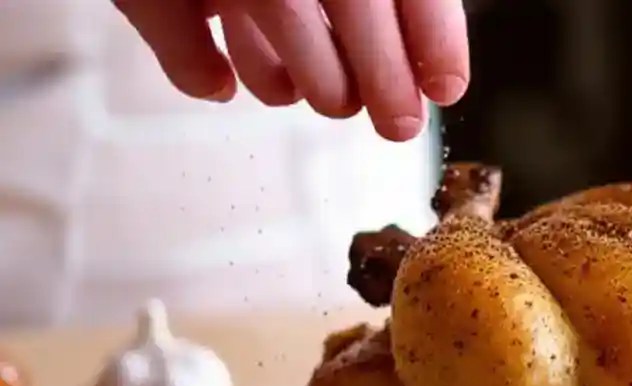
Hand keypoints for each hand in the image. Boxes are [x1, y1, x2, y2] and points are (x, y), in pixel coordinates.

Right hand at [111, 0, 469, 141]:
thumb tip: (429, 61)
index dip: (434, 40)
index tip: (446, 88)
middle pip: (355, 12)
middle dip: (384, 83)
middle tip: (398, 124)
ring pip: (282, 32)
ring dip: (314, 81)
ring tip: (329, 97)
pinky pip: (180, 39)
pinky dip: (201, 72)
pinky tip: (223, 83)